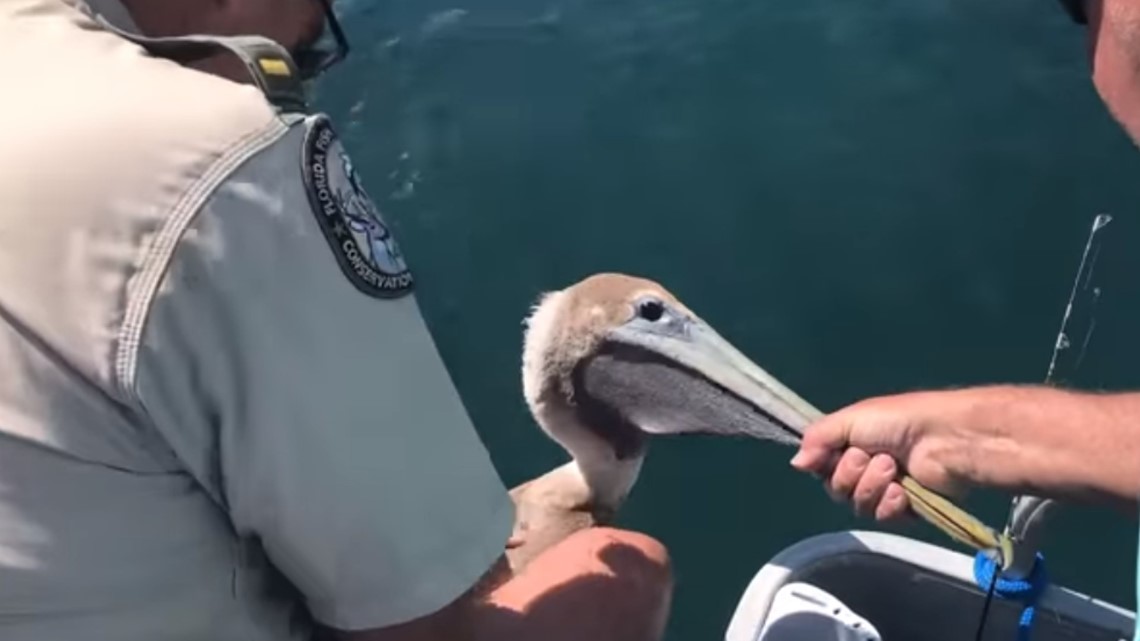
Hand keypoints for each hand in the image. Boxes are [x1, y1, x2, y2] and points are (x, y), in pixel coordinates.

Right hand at [790, 390, 981, 521]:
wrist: (945, 438)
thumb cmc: (899, 421)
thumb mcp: (851, 419)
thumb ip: (817, 439)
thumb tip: (795, 464)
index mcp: (850, 444)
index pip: (820, 467)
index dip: (823, 465)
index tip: (834, 453)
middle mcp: (864, 468)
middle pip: (835, 489)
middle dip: (850, 474)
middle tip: (873, 457)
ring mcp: (885, 489)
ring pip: (857, 505)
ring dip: (872, 486)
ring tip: (893, 468)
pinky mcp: (905, 509)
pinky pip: (882, 518)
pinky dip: (890, 504)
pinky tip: (903, 490)